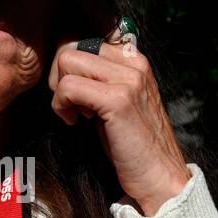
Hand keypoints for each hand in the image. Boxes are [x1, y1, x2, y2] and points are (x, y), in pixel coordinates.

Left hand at [48, 29, 191, 215]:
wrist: (159, 176)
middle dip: (59, 77)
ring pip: (66, 61)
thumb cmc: (133, 143)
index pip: (83, 41)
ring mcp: (128, 80)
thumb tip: (64, 65)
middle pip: (70, 47)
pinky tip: (75, 122)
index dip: (70, 68)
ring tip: (76, 113)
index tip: (79, 95)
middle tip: (72, 105)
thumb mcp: (118, 100)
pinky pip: (68, 87)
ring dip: (60, 90)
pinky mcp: (118, 100)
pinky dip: (61, 106)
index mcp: (134, 59)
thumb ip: (101, 78)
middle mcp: (134, 63)